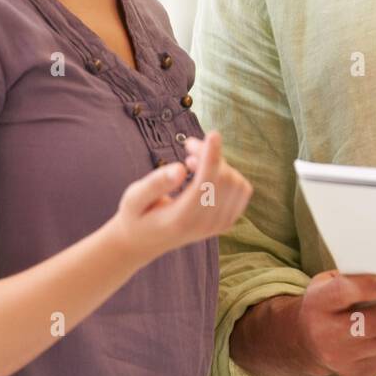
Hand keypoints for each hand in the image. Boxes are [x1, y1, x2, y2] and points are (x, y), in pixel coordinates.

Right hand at [112, 130, 252, 262]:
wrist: (144, 242)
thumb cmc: (136, 215)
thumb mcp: (133, 198)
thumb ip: (155, 183)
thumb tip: (181, 169)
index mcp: (181, 219)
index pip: (206, 183)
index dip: (211, 156)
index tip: (213, 133)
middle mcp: (205, 224)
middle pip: (223, 178)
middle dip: (209, 154)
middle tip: (188, 144)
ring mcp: (219, 226)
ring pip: (236, 182)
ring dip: (219, 163)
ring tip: (192, 161)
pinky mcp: (227, 221)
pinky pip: (241, 191)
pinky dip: (229, 174)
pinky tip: (206, 173)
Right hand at [292, 270, 375, 375]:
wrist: (304, 342)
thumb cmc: (326, 302)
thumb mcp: (327, 283)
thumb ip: (352, 278)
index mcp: (318, 304)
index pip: (342, 294)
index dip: (367, 288)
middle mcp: (326, 335)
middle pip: (370, 325)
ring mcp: (341, 359)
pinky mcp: (355, 374)